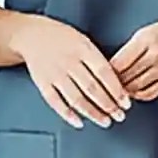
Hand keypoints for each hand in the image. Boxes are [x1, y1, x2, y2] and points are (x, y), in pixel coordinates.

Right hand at [11, 14, 130, 128]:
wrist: (31, 35)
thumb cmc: (61, 38)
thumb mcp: (84, 41)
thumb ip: (98, 60)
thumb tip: (116, 84)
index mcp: (82, 49)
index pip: (104, 74)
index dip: (117, 91)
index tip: (126, 103)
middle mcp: (69, 62)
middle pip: (92, 89)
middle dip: (109, 106)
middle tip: (119, 116)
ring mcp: (54, 73)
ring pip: (76, 98)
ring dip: (93, 113)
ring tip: (105, 121)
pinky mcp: (42, 82)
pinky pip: (56, 102)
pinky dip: (68, 114)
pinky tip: (79, 122)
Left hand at [110, 17, 157, 100]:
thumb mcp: (149, 30)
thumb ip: (132, 46)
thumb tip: (113, 63)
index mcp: (146, 39)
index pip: (118, 62)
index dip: (105, 72)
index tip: (98, 75)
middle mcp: (156, 55)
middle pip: (125, 77)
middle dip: (112, 84)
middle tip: (103, 87)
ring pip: (136, 87)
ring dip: (123, 91)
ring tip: (116, 91)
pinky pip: (150, 92)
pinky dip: (138, 95)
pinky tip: (132, 92)